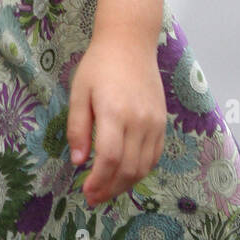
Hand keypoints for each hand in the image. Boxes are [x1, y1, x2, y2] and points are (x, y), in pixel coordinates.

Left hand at [66, 30, 167, 206]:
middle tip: (94, 197)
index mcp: (114, 111)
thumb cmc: (99, 64)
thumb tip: (79, 161)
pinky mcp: (162, 121)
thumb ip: (78, 127)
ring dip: (125, 184)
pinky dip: (141, 170)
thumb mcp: (79, 91)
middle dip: (110, 189)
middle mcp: (138, 120)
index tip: (86, 191)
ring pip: (144, 167)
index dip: (99, 181)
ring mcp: (154, 122)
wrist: (130, 42)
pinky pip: (155, 155)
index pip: (110, 158)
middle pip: (128, 168)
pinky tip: (125, 172)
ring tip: (107, 189)